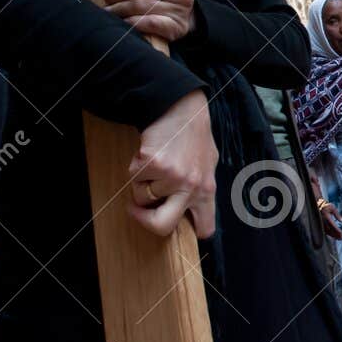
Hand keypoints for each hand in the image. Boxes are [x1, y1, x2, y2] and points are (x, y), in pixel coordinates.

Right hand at [128, 90, 217, 237]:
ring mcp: (172, 177)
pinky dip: (135, 167)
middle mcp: (191, 188)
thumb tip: (190, 209)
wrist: (183, 109)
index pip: (205, 228)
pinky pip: (133, 177)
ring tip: (153, 163)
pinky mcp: (153, 165)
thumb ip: (200, 187)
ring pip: (142, 196)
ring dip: (141, 182)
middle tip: (138, 211)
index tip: (178, 224)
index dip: (189, 232)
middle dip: (145, 222)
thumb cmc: (194, 136)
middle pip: (162, 226)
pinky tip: (148, 152)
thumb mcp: (207, 164)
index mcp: (207, 191)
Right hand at [318, 200, 341, 240]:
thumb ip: (337, 214)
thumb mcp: (332, 208)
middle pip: (330, 231)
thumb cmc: (326, 206)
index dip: (338, 231)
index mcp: (326, 217)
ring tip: (340, 238)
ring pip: (328, 232)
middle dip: (337, 235)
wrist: (316, 205)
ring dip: (334, 236)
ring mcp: (321, 224)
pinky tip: (335, 236)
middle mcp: (323, 222)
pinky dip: (330, 235)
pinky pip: (325, 232)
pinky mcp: (320, 226)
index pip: (333, 226)